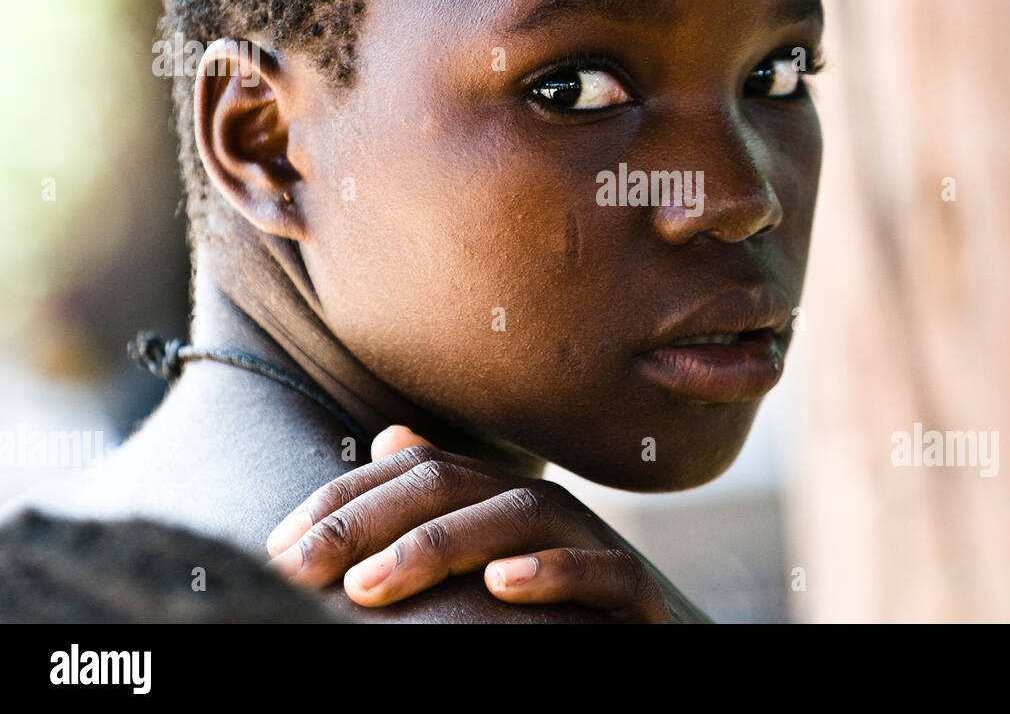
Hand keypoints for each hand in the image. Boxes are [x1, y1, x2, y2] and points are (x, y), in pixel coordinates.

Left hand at [265, 426, 686, 622]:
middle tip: (298, 567)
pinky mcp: (640, 595)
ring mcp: (597, 546)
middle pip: (457, 483)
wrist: (660, 643)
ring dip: (440, 544)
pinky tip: (500, 585)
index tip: (280, 544)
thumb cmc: (567, 615)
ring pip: (523, 514)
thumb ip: (445, 508)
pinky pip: (605, 571)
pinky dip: (553, 571)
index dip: (347, 497)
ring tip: (368, 586)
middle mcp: (547, 511)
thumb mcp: (494, 560)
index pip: (419, 470)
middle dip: (371, 519)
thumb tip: (389, 436)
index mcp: (505, 503)